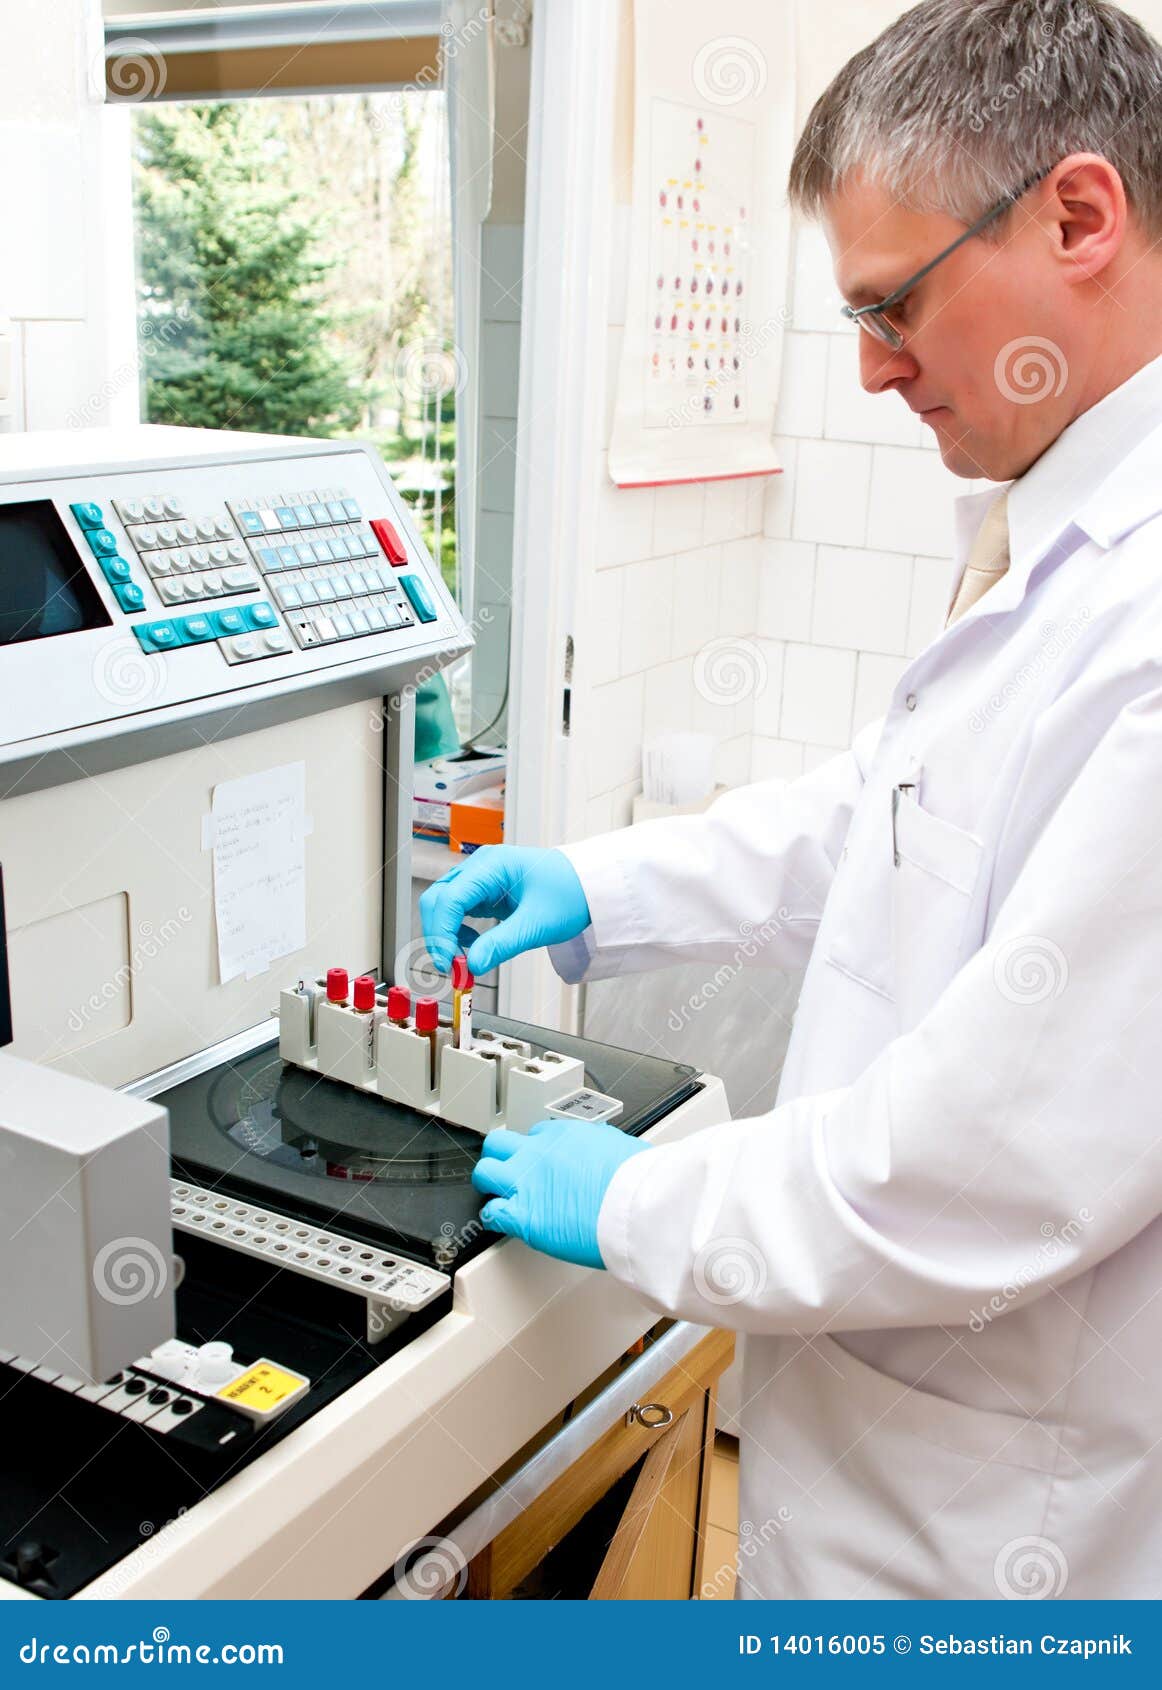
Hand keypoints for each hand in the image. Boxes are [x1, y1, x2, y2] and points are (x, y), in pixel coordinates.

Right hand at [419, 845, 590, 975]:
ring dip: (445, 934)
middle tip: (451, 968)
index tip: (447, 963)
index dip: (441, 933)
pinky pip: (458, 910)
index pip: (449, 898)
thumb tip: (471, 965)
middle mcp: (481, 867)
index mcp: (492, 865)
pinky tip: (470, 946)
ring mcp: (481, 878)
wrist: (590, 887)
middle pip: (439, 899)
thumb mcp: (537, 924)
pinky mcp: (485, 891)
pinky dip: (456, 930)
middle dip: (439, 935)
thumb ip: (501, 945)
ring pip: (444, 905)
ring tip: (461, 962)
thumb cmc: (571, 893)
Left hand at [472, 1119, 650, 1268]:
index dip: (535, 1150)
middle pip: (499, 1143)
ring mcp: (526, 1183)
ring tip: (497, 1194)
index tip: (540, 1160)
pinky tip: (501, 1221)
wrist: (637, 1205)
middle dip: (501, 1156)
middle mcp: (539, 1153)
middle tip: (507, 1169)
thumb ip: (602, 1147)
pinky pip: (492, 1213)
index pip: (536, 1135)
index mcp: (564, 1134)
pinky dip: (494, 1217)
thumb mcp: (620, 1146)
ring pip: (486, 1173)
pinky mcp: (523, 1215)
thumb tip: (606, 1152)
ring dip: (490, 1182)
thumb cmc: (638, 1180)